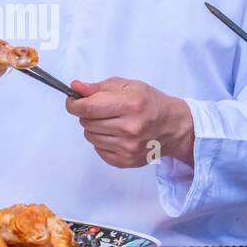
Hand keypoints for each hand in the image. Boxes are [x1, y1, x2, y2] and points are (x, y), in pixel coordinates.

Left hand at [64, 77, 192, 168]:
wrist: (173, 126)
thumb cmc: (150, 103)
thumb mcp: (127, 86)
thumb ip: (99, 88)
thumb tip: (76, 88)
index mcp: (130, 104)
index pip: (88, 108)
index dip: (74, 104)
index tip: (73, 101)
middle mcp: (130, 128)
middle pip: (86, 122)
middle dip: (88, 114)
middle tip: (102, 110)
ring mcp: (128, 147)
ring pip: (90, 137)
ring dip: (94, 128)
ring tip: (111, 122)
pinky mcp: (126, 161)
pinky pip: (98, 150)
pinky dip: (102, 141)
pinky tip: (116, 135)